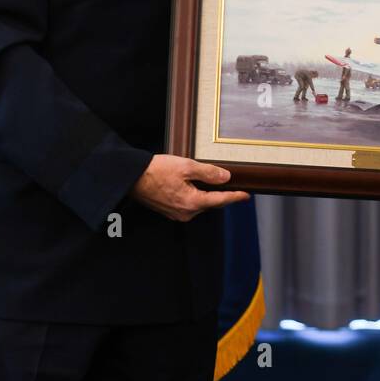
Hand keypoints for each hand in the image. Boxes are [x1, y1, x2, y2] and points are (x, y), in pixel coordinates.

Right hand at [130, 154, 249, 221]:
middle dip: (221, 194)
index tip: (246, 195)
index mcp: (192, 203)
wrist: (132, 178)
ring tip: (210, 181)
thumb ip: (208, 173)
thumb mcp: (186, 166)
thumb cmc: (156, 171)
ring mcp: (177, 214)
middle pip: (210, 203)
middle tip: (231, 184)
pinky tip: (193, 185)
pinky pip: (189, 204)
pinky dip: (195, 196)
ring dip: (206, 194)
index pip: (220, 200)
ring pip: (199, 204)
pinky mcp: (169, 211)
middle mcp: (186, 213)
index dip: (235, 196)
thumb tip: (225, 177)